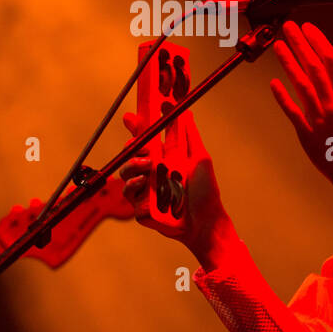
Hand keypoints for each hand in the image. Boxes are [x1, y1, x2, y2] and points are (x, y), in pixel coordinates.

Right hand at [118, 110, 232, 265]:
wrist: (206, 221)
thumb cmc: (205, 191)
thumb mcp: (200, 157)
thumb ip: (189, 135)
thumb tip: (185, 110)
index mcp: (164, 157)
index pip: (145, 138)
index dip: (136, 127)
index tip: (130, 117)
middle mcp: (152, 171)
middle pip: (130, 154)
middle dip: (131, 147)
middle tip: (142, 147)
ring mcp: (145, 190)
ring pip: (126, 174)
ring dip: (133, 167)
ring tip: (148, 168)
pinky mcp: (141, 207)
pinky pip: (130, 195)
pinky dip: (135, 189)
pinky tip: (145, 185)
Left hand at [270, 21, 332, 208]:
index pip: (332, 61)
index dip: (319, 41)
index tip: (308, 28)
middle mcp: (332, 103)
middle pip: (314, 67)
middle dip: (300, 45)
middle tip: (288, 28)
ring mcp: (318, 117)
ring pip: (301, 85)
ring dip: (288, 64)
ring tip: (278, 46)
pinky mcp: (306, 132)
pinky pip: (292, 112)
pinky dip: (282, 97)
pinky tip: (273, 82)